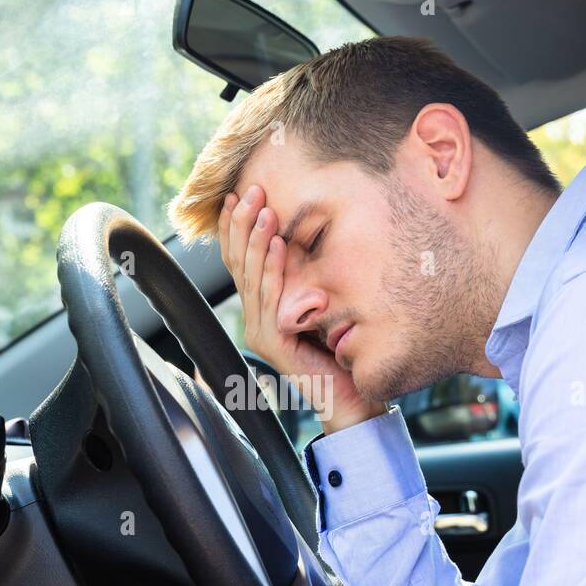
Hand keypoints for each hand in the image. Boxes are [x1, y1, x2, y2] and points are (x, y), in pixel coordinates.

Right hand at [219, 185, 385, 433]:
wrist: (350, 395)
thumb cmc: (340, 351)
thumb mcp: (319, 303)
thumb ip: (304, 280)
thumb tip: (299, 236)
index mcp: (262, 309)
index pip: (241, 262)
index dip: (235, 229)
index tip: (235, 195)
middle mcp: (255, 320)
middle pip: (240, 264)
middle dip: (243, 224)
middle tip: (249, 190)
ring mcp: (261, 332)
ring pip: (253, 277)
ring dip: (258, 240)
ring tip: (262, 209)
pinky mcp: (274, 343)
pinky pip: (273, 298)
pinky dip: (276, 269)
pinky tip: (280, 244)